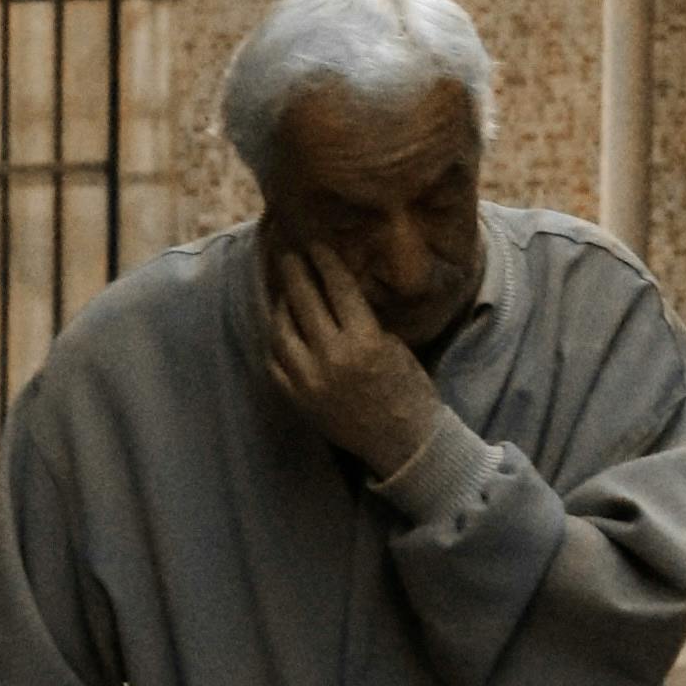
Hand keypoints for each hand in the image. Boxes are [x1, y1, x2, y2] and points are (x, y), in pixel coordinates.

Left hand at [263, 242, 443, 480]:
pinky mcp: (297, 400)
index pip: (338, 288)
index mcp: (364, 340)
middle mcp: (332, 357)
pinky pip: (275, 362)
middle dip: (294, 271)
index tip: (315, 243)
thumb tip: (338, 292)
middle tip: (287, 252)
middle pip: (303, 302)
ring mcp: (309, 380)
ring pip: (281, 330)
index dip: (325, 261)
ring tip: (283, 289)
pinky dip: (275, 341)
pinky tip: (280, 327)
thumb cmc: (410, 390)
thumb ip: (364, 320)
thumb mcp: (395, 345)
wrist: (404, 443)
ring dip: (280, 305)